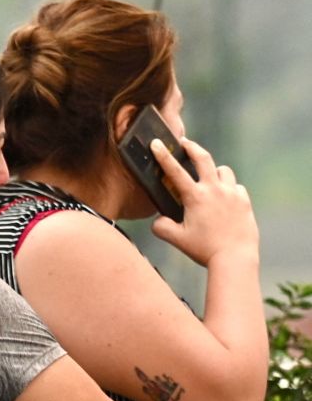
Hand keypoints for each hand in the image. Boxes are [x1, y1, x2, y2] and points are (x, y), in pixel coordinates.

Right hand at [150, 138, 257, 266]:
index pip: (175, 170)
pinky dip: (229, 189)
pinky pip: (236, 187)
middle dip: (192, 147)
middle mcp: (215, 190)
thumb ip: (161, 227)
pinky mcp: (245, 202)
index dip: (163, 155)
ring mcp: (232, 194)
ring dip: (214, 172)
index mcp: (195, 197)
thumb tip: (158, 220)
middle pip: (204, 158)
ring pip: (223, 171)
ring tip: (209, 179)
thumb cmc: (204, 249)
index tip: (156, 143)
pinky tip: (224, 199)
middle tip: (185, 143)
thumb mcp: (176, 239)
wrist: (235, 257)